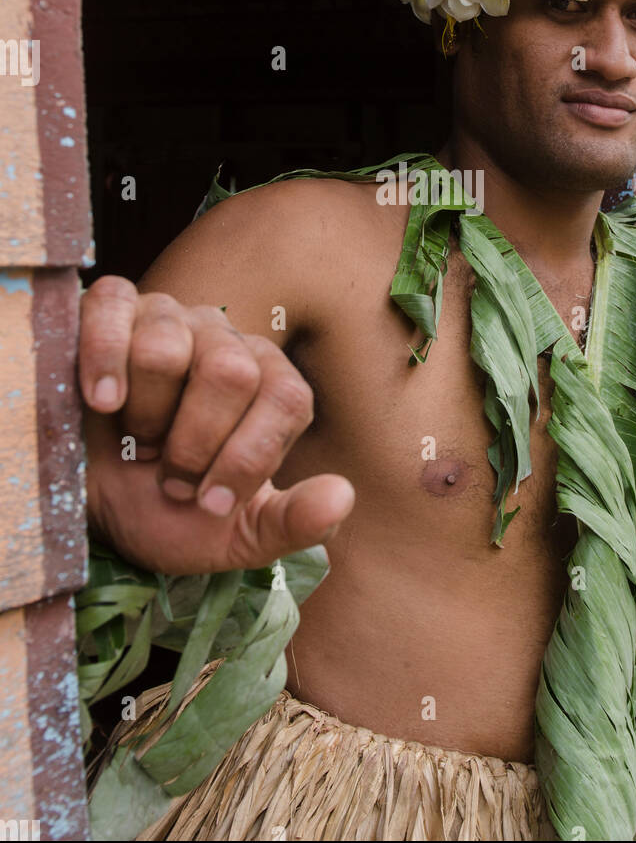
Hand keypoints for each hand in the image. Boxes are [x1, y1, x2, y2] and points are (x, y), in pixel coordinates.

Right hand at [78, 276, 354, 574]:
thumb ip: (292, 521)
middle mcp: (225, 341)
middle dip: (192, 443)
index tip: (209, 503)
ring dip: (143, 415)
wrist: (86, 506)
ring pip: (165, 350)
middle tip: (168, 476)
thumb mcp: (232, 535)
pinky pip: (113, 307)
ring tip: (134, 439)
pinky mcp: (111, 309)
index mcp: (268, 381)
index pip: (286, 398)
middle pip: (230, 372)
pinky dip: (103, 359)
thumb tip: (343, 496)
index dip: (248, 457)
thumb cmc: (162, 510)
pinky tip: (102, 402)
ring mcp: (168, 317)